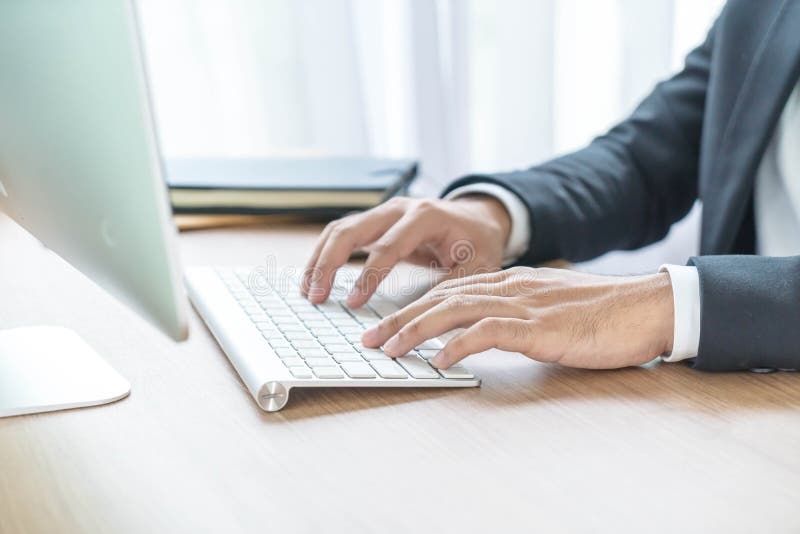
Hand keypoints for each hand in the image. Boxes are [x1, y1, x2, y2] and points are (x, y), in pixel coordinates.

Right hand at [301, 195, 511, 306]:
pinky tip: (315, 278)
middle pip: (351, 230)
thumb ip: (450, 289)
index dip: (368, 276)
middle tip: (314, 296)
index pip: (387, 246)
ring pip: (340, 229)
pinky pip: (343, 234)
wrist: (479, 219)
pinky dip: (325, 254)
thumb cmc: (479, 243)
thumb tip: (421, 320)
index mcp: (425, 216)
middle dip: (328, 264)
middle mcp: (399, 208)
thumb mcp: (477, 268)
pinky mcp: (376, 222)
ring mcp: (384, 212)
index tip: (351, 303)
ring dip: (319, 259)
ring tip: (307, 290)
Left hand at [362, 267, 674, 368]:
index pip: (448, 290)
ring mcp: (523, 304)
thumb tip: (487, 330)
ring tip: (387, 350)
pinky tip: (437, 360)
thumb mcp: (549, 308)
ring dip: (415, 331)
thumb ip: (516, 314)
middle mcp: (509, 287)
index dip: (413, 307)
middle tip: (369, 340)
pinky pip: (488, 332)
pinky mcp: (539, 327)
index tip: (387, 325)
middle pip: (440, 298)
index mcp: (510, 282)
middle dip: (399, 319)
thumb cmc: (601, 314)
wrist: (646, 308)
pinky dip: (457, 344)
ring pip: (454, 310)